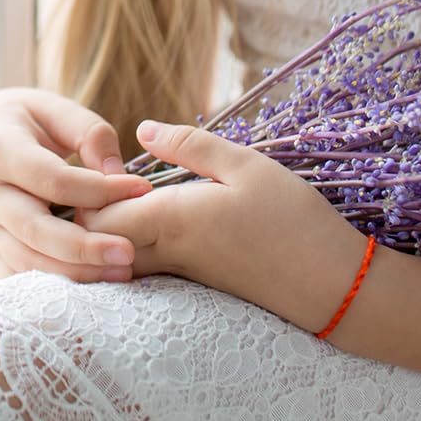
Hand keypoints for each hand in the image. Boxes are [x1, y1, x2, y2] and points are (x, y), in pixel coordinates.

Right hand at [0, 87, 151, 283]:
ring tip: (121, 271)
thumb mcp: (52, 108)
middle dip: (84, 247)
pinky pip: (20, 276)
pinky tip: (92, 286)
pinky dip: (54, 288)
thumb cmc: (22, 118)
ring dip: (75, 273)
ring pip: (27, 261)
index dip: (99, 189)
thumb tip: (118, 174)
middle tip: (128, 252)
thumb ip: (89, 133)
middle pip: (35, 231)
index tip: (141, 188)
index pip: (53, 180)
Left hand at [75, 121, 369, 327]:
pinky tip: (145, 226)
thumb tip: (139, 129)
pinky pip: (143, 271)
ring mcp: (180, 276)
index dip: (84, 192)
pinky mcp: (195, 286)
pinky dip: (129, 251)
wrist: (336, 290)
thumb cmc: (295, 221)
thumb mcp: (247, 166)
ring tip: (118, 201)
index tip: (98, 167)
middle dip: (85, 216)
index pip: (95, 215)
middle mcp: (166, 254)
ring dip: (106, 234)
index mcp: (171, 220)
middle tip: (98, 182)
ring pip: (117, 261)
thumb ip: (189, 145)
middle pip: (97, 242)